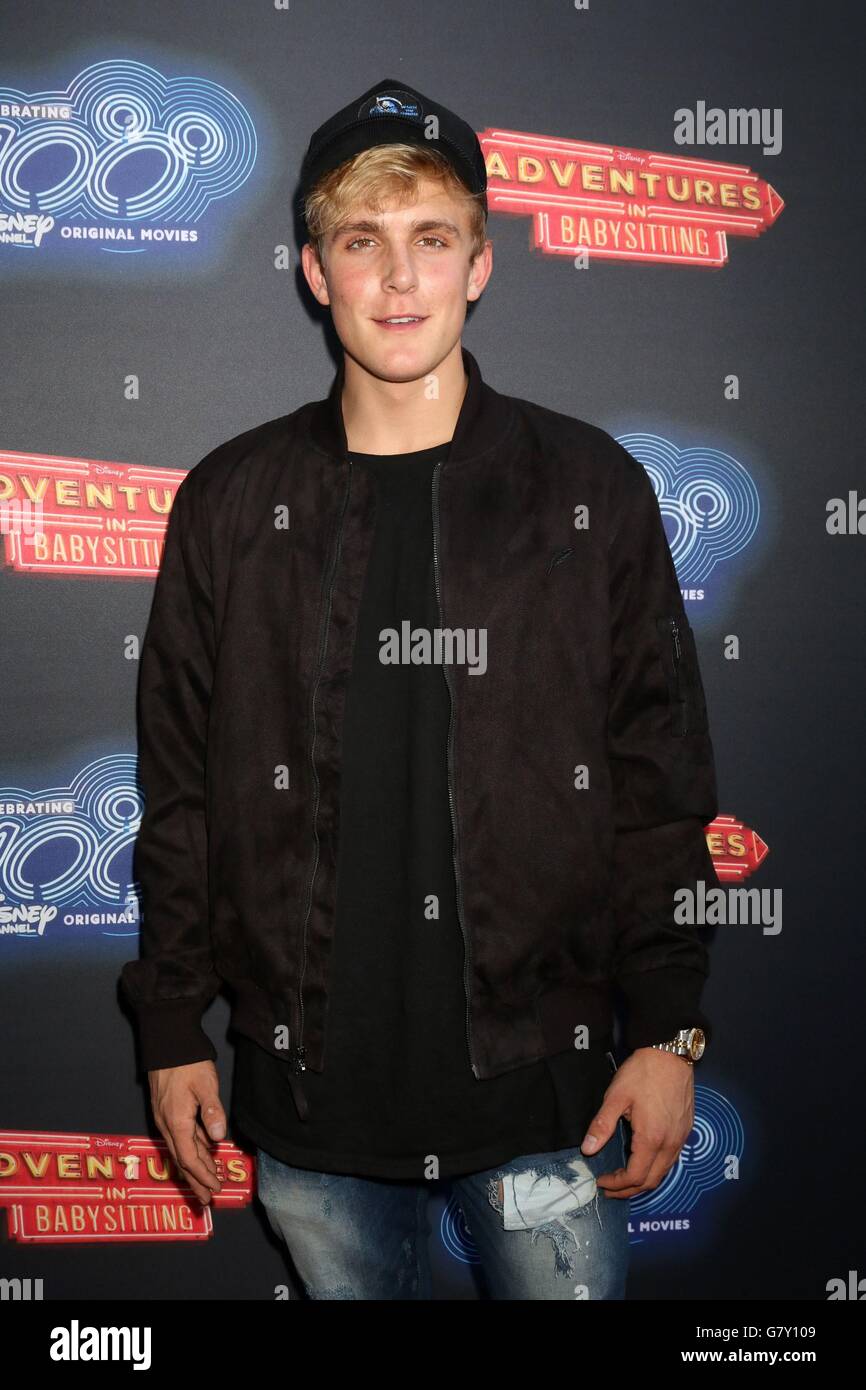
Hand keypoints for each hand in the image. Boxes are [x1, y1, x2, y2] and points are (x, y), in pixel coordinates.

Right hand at [148, 1060, 226, 1205]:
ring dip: (193, 1168)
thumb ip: (212, 1110)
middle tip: (207, 1199)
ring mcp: (165, 1117)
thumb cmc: (187, 1061)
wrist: (166, 1041)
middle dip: (195, 1180)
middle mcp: (167, 1123)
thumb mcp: (204, 1083)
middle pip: (181, 1159)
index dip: (202, 1175)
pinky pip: (179, 1137)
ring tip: (203, 1184)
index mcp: (175, 1121)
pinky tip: (201, 1153)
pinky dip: (191, 1150)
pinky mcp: (166, 1110)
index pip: (189, 1157)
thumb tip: (218, 1137)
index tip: (214, 1189)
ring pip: (180, 1149)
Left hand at [581, 1047, 693, 1197]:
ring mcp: (681, 1138)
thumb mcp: (616, 1096)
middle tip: (610, 1189)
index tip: (601, 1181)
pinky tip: (644, 1162)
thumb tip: (587, 1149)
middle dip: (629, 1190)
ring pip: (664, 1172)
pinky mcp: (686, 1130)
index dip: (617, 1184)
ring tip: (624, 1180)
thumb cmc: (642, 1073)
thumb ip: (602, 1125)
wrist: (671, 1053)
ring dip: (643, 1181)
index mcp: (651, 1139)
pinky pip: (671, 1160)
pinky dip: (655, 1169)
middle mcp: (670, 1144)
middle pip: (651, 1181)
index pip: (635, 1176)